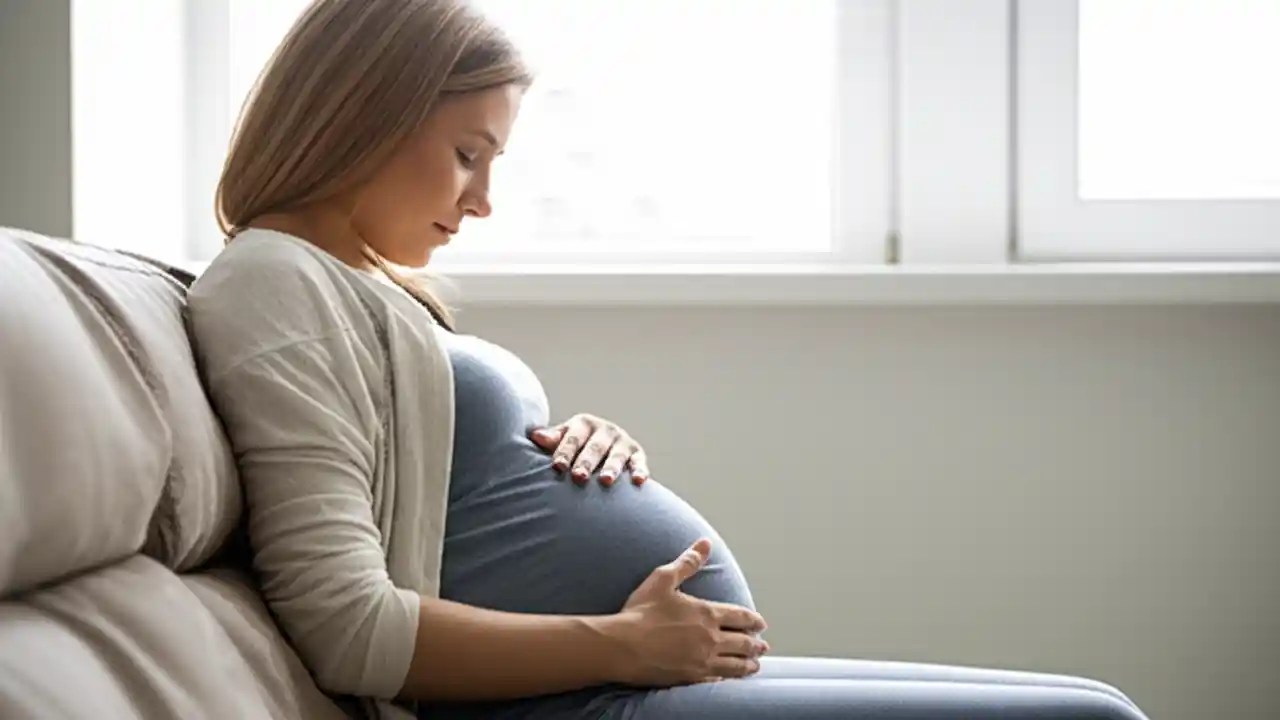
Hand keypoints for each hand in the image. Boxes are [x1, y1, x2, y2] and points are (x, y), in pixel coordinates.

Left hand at [530, 413, 650, 486]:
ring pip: (617, 455)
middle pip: (595, 447)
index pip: (573, 438)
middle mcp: (605, 430)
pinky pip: (639, 462)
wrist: (600, 448)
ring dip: (612, 467)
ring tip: (605, 480)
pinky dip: (640, 470)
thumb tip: (536, 436)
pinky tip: (639, 481)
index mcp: (583, 424)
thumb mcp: (563, 440)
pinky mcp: (637, 454)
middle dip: (586, 462)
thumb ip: (552, 440)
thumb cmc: (575, 448)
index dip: (565, 452)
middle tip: (578, 477)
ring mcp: (622, 441)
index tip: (557, 467)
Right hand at [608, 539, 769, 686]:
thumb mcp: (663, 579)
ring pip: (735, 665)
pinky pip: (717, 680)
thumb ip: (687, 562)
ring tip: (755, 665)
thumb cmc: (641, 612)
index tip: (761, 624)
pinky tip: (729, 679)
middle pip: (743, 643)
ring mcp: (702, 661)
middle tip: (763, 646)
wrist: (622, 646)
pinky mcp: (691, 678)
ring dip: (748, 664)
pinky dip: (727, 679)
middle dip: (756, 644)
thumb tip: (704, 544)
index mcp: (707, 614)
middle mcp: (710, 639)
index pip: (740, 617)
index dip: (753, 620)